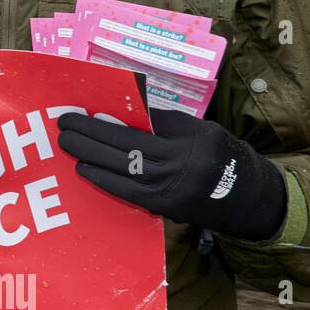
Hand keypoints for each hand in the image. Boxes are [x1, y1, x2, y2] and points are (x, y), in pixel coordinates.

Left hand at [56, 109, 286, 240]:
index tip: (90, 105)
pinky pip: (125, 190)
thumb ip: (165, 123)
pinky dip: (102, 178)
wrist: (244, 196)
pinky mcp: (162, 204)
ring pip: (122, 165)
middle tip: (65, 121)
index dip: (116, 113)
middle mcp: (181, 160)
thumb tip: (123, 112)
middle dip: (92, 131)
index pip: (147, 120)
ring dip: (90, 152)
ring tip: (67, 140)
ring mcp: (170, 185)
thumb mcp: (200, 130)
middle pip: (127, 142)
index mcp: (192, 136)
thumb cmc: (217, 154)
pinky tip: (83, 167)